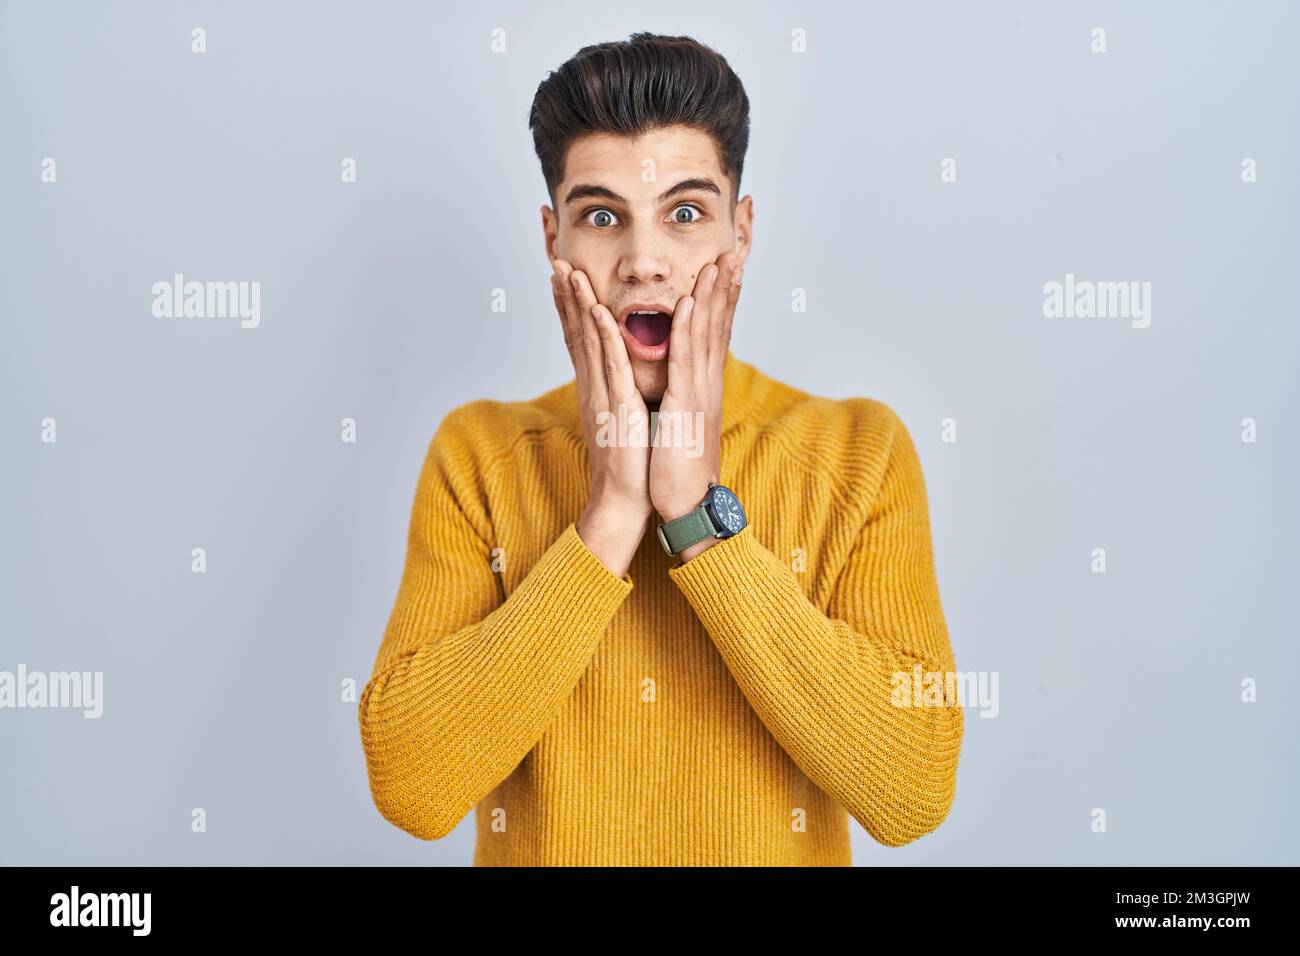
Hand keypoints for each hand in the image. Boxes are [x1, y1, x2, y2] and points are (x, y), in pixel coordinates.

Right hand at [551, 258, 652, 575]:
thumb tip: (615, 380)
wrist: (623, 500)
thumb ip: (614, 396)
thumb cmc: (627, 465)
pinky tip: (597, 310)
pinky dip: (603, 335)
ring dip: (578, 304)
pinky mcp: (618, 406)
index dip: (569, 307)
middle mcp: (593, 387)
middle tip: (556, 259)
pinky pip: (609, 365)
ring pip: (587, 341)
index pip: (579, 339)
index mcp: (596, 389)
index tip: (562, 277)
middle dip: (566, 294)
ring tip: (567, 271)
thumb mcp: (618, 421)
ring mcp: (602, 394)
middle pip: (575, 332)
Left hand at [648, 250, 742, 537]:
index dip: (723, 299)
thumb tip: (682, 384)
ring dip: (711, 294)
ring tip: (717, 260)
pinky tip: (691, 301)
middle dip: (726, 286)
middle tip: (733, 249)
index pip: (716, 333)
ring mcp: (698, 392)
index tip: (728, 267)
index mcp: (703, 387)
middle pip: (719, 325)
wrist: (687, 504)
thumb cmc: (679, 468)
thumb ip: (685, 398)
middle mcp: (707, 384)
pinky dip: (689, 327)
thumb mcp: (683, 424)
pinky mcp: (684, 405)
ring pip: (706, 334)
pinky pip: (685, 359)